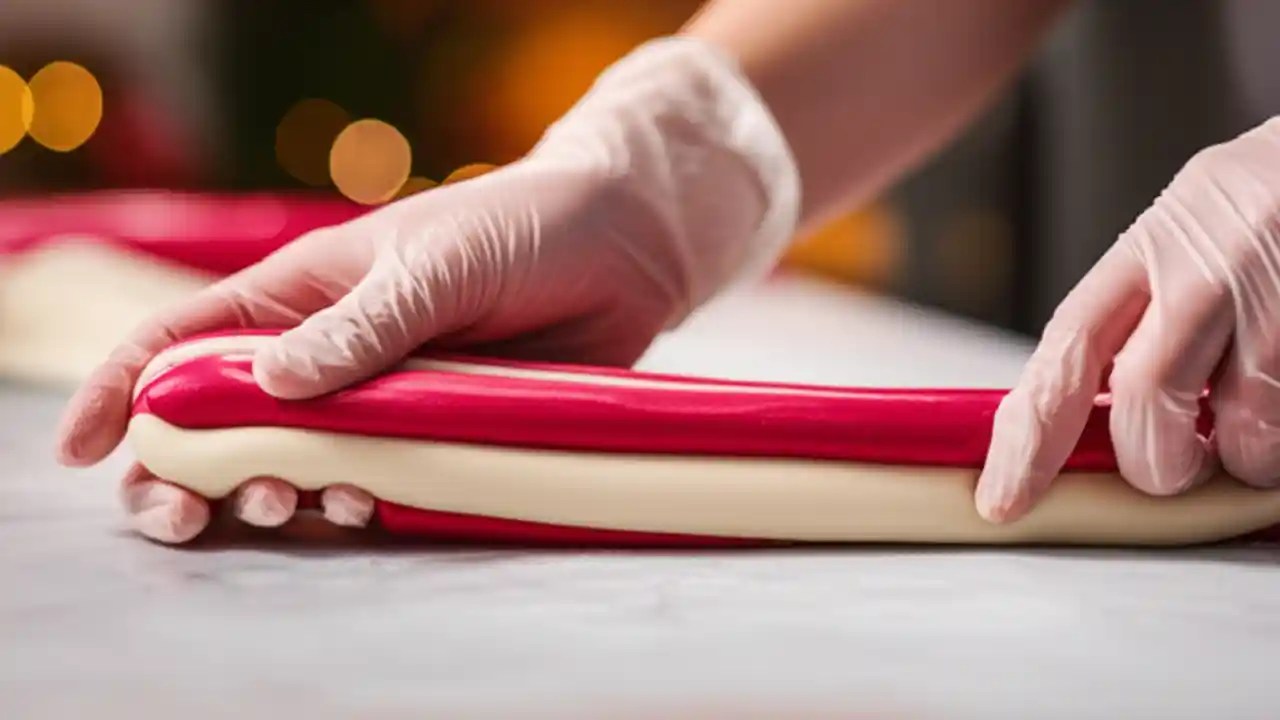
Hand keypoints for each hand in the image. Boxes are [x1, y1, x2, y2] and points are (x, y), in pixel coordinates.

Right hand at [56, 38, 798, 542]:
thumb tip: (272, 386)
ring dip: (269, 495)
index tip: (83, 448)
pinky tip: (358, 506)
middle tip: (178, 509)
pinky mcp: (439, 439)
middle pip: (225, 425)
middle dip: (186, 472)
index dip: (125, 390)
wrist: (625, 247)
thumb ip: (361, 326)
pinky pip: (379, 487)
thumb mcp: (435, 263)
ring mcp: (382, 404)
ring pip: (297, 467)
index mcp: (303, 296)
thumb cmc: (521, 228)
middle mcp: (331, 357)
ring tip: (282, 500)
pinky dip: (354, 507)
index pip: (186, 339)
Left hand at [977, 117, 1279, 521]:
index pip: (1067, 348)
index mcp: (1157, 242)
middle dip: (1159, 460)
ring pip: (1244, 437)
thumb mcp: (1195, 226)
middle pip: (1146, 403)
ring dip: (1248, 458)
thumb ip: (1141, 310)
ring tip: (1260, 421)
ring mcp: (1279, 299)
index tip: (1004, 494)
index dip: (1028, 434)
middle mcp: (1213, 267)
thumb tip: (1092, 406)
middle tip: (1181, 458)